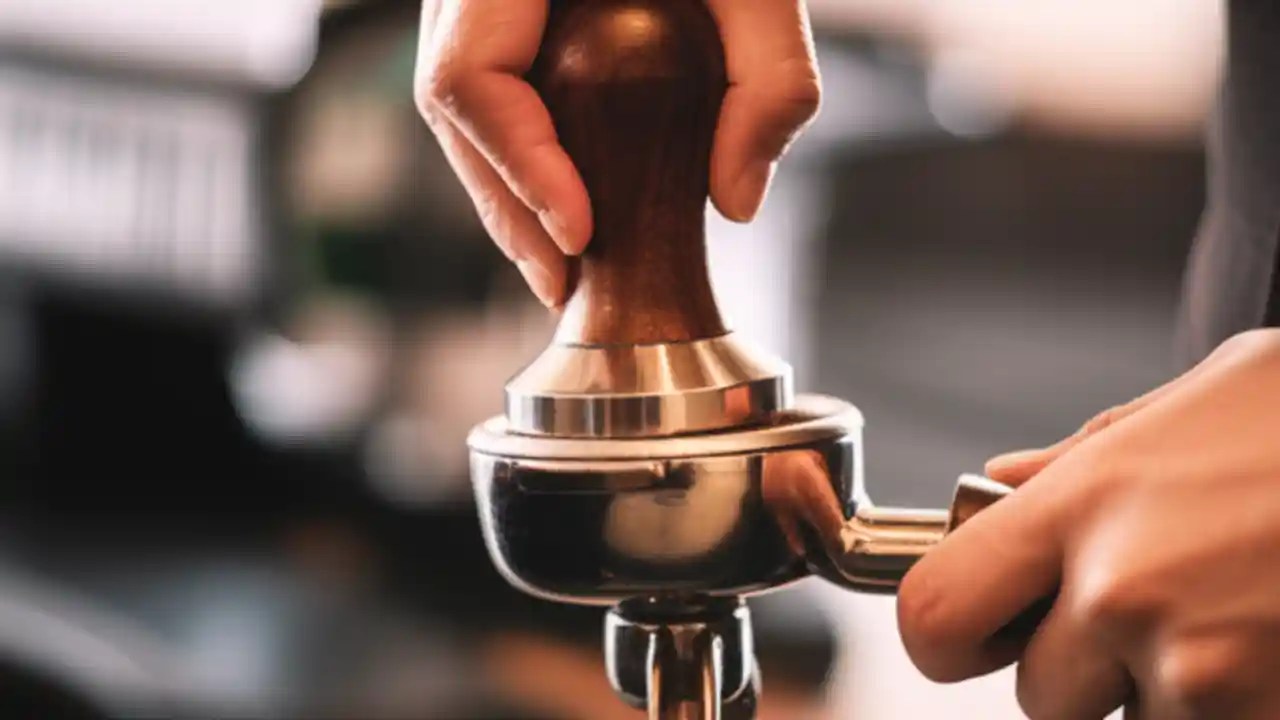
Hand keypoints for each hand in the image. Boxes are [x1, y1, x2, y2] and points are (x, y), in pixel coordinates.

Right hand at [415, 0, 820, 306]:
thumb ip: (770, 76)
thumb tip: (737, 200)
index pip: (468, 76)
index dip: (520, 166)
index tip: (580, 233)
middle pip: (451, 108)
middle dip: (508, 208)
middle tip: (562, 285)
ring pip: (460, 105)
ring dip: (507, 193)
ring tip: (560, 266)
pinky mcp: (497, 4)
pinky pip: (488, 84)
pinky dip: (521, 153)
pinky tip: (561, 204)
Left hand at [898, 329, 1279, 719]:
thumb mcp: (1185, 409)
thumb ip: (1074, 467)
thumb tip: (992, 494)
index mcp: (1080, 508)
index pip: (933, 617)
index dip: (947, 638)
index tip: (977, 634)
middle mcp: (1126, 594)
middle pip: (1037, 699)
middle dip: (1083, 673)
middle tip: (1153, 614)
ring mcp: (1205, 670)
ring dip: (1167, 697)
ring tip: (1235, 613)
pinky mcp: (1273, 714)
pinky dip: (1235, 704)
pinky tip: (1271, 640)